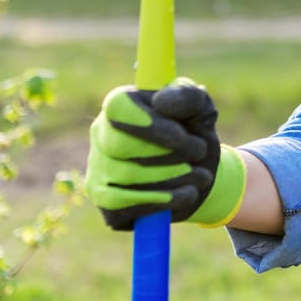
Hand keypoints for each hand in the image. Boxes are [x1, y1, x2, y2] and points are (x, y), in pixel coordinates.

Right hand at [84, 78, 245, 229]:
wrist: (199, 173)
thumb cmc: (193, 132)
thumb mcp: (200, 109)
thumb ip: (187, 97)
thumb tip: (161, 101)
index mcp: (121, 103)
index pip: (118, 107)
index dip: (149, 124)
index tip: (181, 136)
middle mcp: (101, 133)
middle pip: (119, 144)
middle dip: (167, 153)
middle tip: (199, 153)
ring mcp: (98, 167)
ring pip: (126, 175)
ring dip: (173, 177)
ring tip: (202, 175)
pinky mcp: (104, 201)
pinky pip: (125, 203)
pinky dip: (163, 200)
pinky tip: (188, 193)